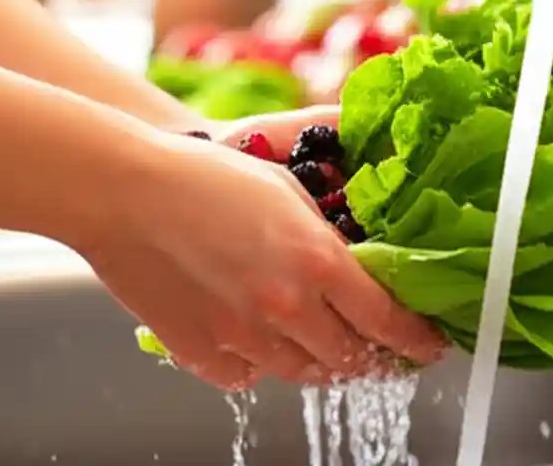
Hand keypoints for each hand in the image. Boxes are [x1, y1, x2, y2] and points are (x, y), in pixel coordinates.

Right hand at [71, 112, 445, 390]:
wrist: (123, 191)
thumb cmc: (201, 176)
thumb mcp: (286, 188)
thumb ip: (325, 236)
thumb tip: (355, 265)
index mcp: (317, 260)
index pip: (389, 322)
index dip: (418, 341)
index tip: (429, 346)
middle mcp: (286, 306)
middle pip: (351, 360)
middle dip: (371, 355)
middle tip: (375, 345)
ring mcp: (242, 336)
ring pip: (302, 373)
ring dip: (317, 359)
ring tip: (313, 335)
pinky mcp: (202, 353)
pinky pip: (247, 377)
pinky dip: (258, 362)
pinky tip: (252, 334)